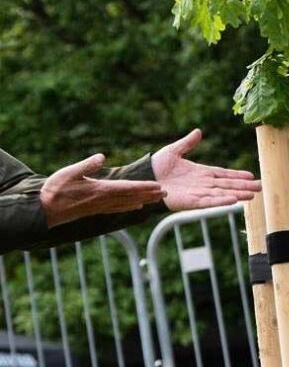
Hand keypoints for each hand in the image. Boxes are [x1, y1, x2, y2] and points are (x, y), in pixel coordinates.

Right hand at [40, 153, 164, 227]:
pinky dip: (129, 207)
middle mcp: (103, 200)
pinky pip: (117, 208)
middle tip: (166, 194)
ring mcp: (100, 207)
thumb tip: (102, 156)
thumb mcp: (69, 173)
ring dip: (143, 201)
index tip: (158, 186)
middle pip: (131, 197)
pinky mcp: (95, 210)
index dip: (144, 188)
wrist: (45, 210)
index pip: (127, 188)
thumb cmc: (55, 189)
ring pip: (126, 204)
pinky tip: (136, 206)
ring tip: (156, 199)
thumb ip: (86, 165)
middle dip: (149, 195)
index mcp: (99, 190)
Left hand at [149, 130, 260, 211]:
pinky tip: (233, 201)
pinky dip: (221, 201)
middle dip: (244, 186)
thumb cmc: (157, 166)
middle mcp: (202, 184)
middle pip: (227, 185)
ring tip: (252, 196)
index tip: (251, 176)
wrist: (144, 177)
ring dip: (237, 194)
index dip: (237, 175)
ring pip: (222, 194)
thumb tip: (198, 132)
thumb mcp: (174, 150)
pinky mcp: (191, 201)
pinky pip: (209, 201)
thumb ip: (187, 143)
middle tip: (260, 188)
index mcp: (200, 172)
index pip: (223, 174)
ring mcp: (198, 193)